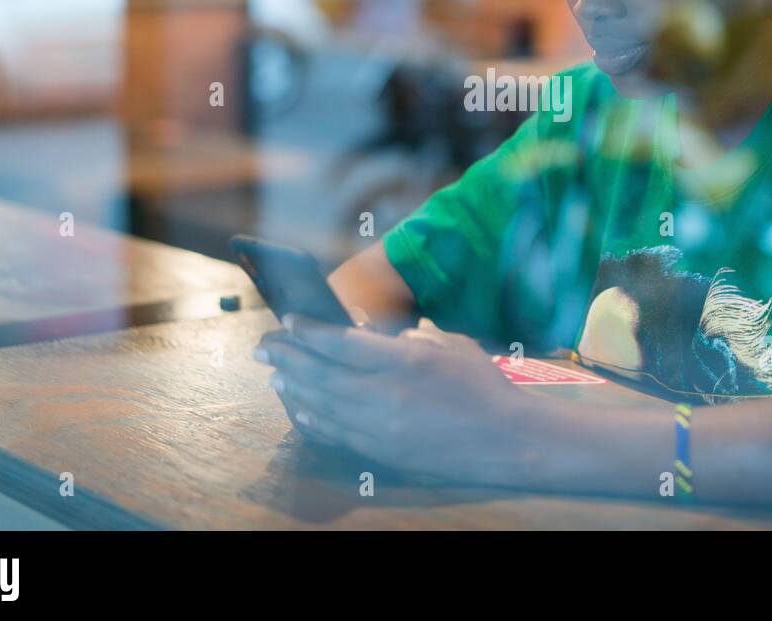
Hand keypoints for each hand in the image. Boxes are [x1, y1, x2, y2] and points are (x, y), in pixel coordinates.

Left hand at [254, 314, 533, 483]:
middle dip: (288, 358)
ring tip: (276, 375)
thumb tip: (370, 330)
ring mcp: (382, 428)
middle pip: (322, 374)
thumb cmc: (483, 385)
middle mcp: (386, 395)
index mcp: (406, 360)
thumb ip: (408, 336)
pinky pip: (336, 433)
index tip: (288, 320)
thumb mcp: (449, 345)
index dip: (310, 331)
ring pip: (322, 406)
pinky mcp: (383, 452)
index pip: (342, 342)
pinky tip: (299, 410)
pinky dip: (313, 420)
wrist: (507, 440)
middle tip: (263, 347)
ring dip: (295, 388)